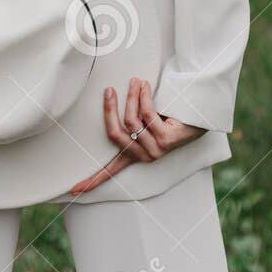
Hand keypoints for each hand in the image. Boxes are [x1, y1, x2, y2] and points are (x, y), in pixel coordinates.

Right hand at [69, 77, 203, 195]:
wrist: (198, 116)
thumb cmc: (167, 115)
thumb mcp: (143, 119)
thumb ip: (129, 119)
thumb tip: (107, 95)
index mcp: (136, 154)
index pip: (110, 170)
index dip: (91, 180)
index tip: (72, 191)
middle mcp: (144, 156)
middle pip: (114, 133)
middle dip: (109, 108)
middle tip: (108, 90)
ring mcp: (156, 150)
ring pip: (131, 120)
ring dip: (132, 96)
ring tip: (136, 81)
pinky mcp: (166, 141)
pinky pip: (147, 114)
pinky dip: (144, 96)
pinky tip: (146, 86)